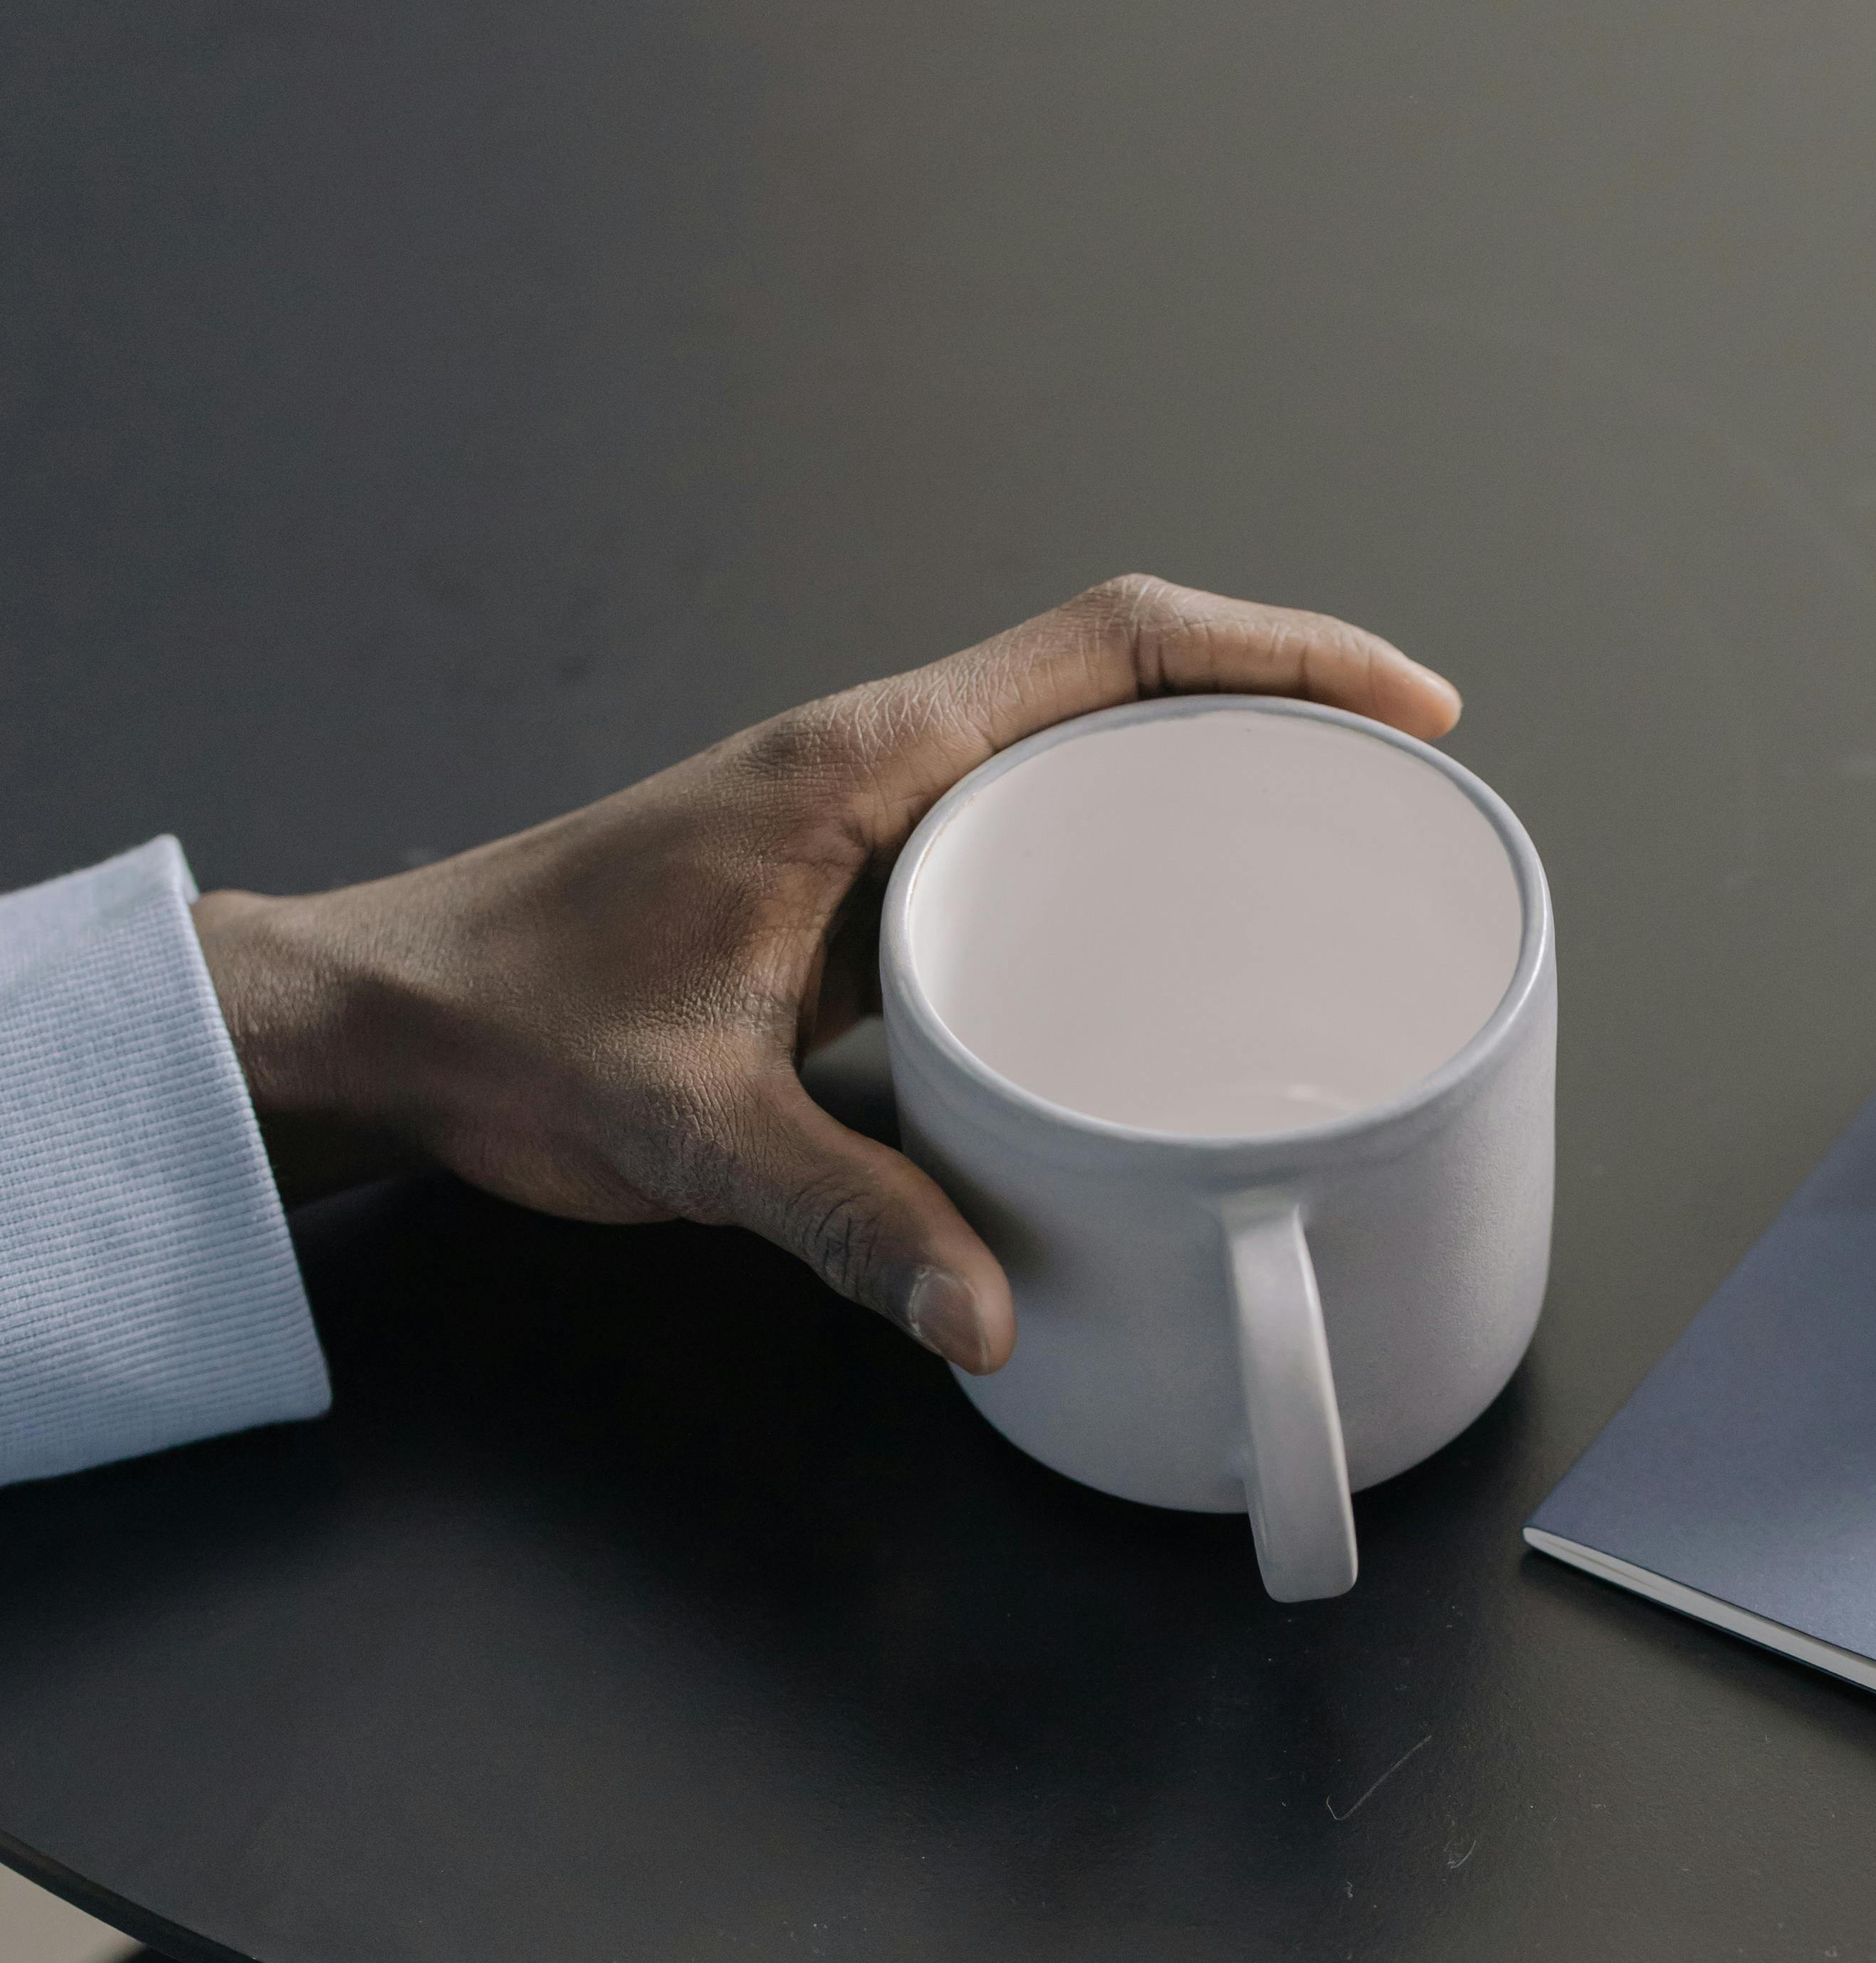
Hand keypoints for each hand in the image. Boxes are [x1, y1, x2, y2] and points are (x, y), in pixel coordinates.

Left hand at [188, 575, 1460, 1378]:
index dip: (1281, 657)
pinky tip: (1162, 965)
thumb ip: (847, 1218)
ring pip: (1069, 757)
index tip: (1404, 706)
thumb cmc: (509, 1027)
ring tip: (1326, 862)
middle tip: (1404, 793)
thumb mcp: (688, 1131)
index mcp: (859, 766)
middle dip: (1282, 707)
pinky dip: (1112, 870)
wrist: (384, 1012)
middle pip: (1120, 678)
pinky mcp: (841, 891)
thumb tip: (993, 1315)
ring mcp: (860, 823)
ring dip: (1201, 784)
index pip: (1111, 647)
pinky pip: (1013, 846)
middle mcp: (873, 765)